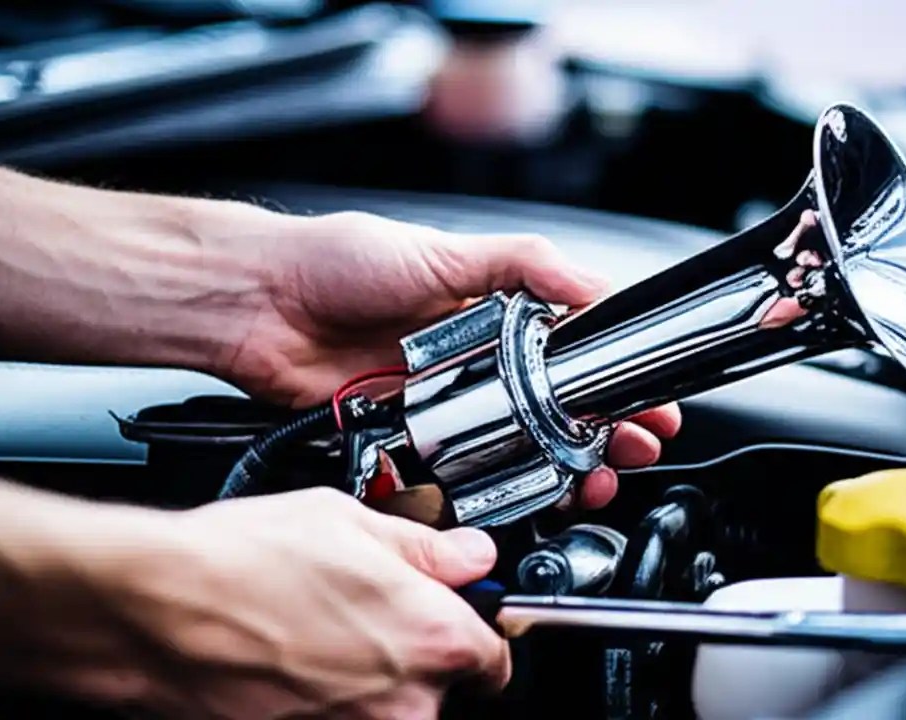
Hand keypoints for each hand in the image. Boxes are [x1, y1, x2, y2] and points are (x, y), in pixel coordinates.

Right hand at [126, 488, 509, 718]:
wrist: (153, 611)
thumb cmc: (243, 561)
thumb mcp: (351, 521)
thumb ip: (428, 548)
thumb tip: (471, 556)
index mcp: (432, 638)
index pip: (494, 659)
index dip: (477, 636)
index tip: (460, 625)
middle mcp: (403, 702)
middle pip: (438, 690)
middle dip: (410, 658)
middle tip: (362, 618)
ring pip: (383, 711)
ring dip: (364, 685)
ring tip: (314, 637)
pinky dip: (320, 702)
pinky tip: (288, 665)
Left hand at [221, 210, 680, 508]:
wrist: (257, 303)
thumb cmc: (336, 262)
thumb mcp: (441, 251)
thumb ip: (520, 263)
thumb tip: (589, 282)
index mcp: (490, 309)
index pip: (570, 348)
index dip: (612, 377)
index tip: (648, 399)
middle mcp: (472, 357)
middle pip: (553, 405)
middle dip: (600, 430)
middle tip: (633, 449)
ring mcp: (441, 399)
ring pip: (514, 442)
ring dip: (557, 465)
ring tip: (589, 480)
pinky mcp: (405, 434)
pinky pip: (457, 468)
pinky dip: (489, 484)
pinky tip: (518, 492)